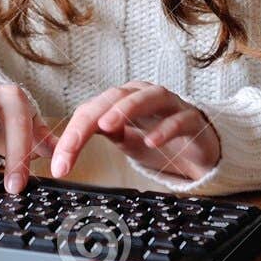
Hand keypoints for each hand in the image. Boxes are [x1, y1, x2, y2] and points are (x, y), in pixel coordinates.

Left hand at [49, 82, 221, 182]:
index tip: (59, 164)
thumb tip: (70, 140)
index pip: (91, 110)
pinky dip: (164, 128)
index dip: (71, 135)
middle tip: (71, 147)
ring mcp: (169, 105)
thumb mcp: (126, 139)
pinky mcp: (193, 119)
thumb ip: (104, 133)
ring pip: (146, 97)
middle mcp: (143, 95)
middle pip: (112, 98)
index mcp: (123, 100)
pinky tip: (151, 140)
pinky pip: (179, 119)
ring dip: (125, 109)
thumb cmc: (159, 139)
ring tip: (107, 126)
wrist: (200, 147)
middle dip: (88, 122)